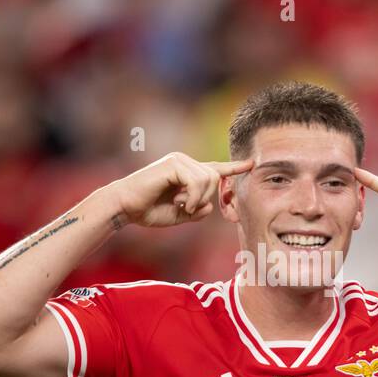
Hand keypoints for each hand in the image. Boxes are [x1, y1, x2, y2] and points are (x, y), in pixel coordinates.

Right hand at [109, 152, 253, 227]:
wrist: (125, 207)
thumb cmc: (148, 211)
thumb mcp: (179, 216)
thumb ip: (197, 211)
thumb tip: (210, 206)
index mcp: (187, 172)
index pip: (215, 168)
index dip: (234, 167)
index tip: (252, 163)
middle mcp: (184, 162)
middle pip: (214, 178)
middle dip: (205, 198)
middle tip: (186, 208)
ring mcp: (178, 160)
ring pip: (207, 180)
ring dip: (197, 199)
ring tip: (180, 205)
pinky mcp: (173, 164)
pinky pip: (196, 181)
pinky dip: (191, 196)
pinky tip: (179, 201)